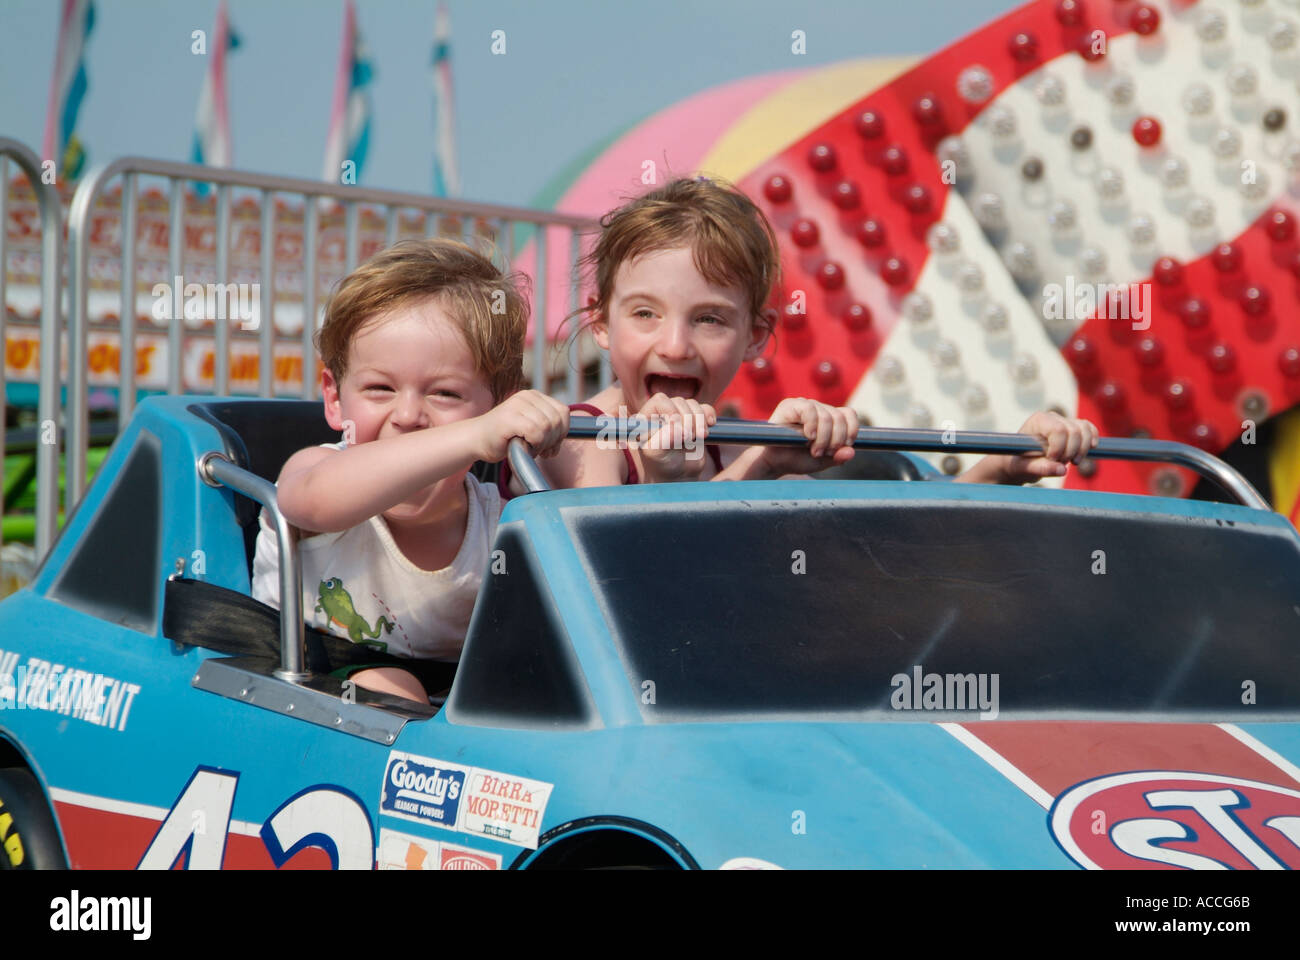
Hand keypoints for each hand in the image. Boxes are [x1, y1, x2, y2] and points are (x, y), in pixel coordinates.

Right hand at [473, 390, 568, 462]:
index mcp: (534, 396)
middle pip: (557, 420)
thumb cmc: (504, 438)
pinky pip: (536, 432)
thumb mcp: (531, 427)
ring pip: (548, 426)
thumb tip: (564, 434)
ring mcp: (517, 405)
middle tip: (541, 450)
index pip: (563, 412)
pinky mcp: (509, 417)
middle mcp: (527, 396)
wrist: (476, 440)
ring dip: (542, 444)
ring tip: (531, 448)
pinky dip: (535, 444)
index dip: (561, 433)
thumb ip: (548, 426)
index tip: (550, 446)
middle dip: (553, 440)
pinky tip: (525, 447)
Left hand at [633, 394, 716, 482]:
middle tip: (688, 438)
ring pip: (693, 405)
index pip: (659, 401)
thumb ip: (662, 439)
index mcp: (647, 418)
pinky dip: (709, 415)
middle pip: (679, 402)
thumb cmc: (662, 464)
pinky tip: (708, 428)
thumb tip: (677, 428)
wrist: (679, 474)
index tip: (677, 425)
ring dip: (699, 421)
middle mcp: (662, 413)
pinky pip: (705, 409)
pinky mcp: (695, 419)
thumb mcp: (656, 454)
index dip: (670, 409)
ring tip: (698, 437)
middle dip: (687, 420)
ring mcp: (679, 415)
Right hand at [758, 398, 858, 476]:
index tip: (844, 446)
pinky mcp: (790, 405)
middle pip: (839, 417)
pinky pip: (809, 409)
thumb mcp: (822, 461)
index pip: (849, 414)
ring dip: (823, 438)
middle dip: (836, 439)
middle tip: (824, 453)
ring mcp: (805, 405)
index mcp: (828, 417)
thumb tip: (851, 452)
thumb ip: (838, 457)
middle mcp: (818, 408)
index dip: (851, 430)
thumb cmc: (796, 459)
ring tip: (814, 450)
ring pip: (827, 416)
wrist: (773, 463)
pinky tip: (807, 437)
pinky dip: (812, 425)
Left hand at [972, 410, 1098, 483]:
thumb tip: (1061, 469)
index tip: (1051, 460)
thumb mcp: (1024, 468)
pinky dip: (1092, 440)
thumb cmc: (1019, 463)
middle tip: (1059, 464)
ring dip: (1082, 449)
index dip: (1059, 448)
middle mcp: (1052, 417)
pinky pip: (1090, 429)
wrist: (1022, 463)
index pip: (1058, 429)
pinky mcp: (1073, 428)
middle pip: (1074, 431)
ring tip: (1072, 462)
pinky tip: (1090, 449)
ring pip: (1085, 429)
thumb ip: (1040, 468)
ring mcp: (1064, 421)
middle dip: (1070, 452)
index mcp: (1037, 421)